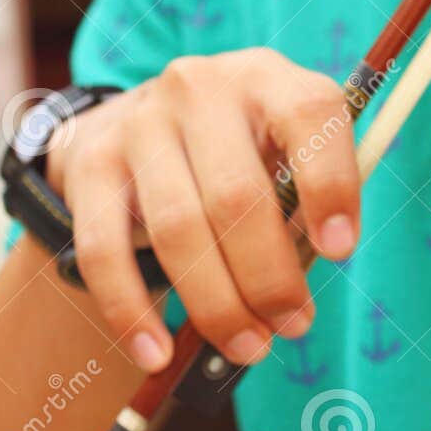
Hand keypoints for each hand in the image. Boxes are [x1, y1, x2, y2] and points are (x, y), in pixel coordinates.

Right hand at [44, 49, 359, 372]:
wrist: (149, 118)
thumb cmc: (248, 147)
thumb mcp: (290, 146)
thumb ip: (311, 192)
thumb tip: (320, 264)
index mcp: (272, 78)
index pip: (310, 117)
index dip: (331, 187)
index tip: (340, 252)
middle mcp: (203, 89)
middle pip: (237, 196)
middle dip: (270, 277)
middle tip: (293, 326)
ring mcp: (141, 122)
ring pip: (177, 230)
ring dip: (216, 304)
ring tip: (249, 346)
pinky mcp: (90, 164)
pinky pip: (103, 250)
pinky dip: (131, 310)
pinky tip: (157, 352)